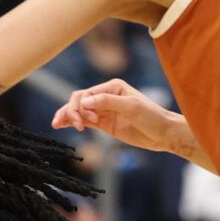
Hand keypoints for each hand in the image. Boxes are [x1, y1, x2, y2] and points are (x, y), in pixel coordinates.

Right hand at [52, 79, 177, 152]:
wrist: (163, 134)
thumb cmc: (152, 117)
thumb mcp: (132, 107)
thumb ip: (108, 102)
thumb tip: (84, 102)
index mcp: (112, 87)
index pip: (86, 94)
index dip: (80, 106)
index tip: (86, 121)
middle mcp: (106, 96)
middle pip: (79, 101)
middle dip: (71, 111)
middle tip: (73, 125)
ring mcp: (104, 111)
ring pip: (79, 111)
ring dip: (67, 116)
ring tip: (56, 124)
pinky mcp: (104, 124)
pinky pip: (85, 121)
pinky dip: (73, 122)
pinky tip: (63, 125)